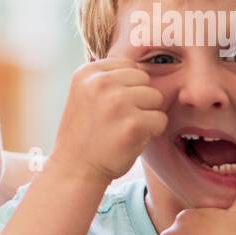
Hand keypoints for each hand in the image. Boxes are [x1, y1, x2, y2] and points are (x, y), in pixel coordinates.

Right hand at [50, 57, 166, 184]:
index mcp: (87, 73)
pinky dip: (150, 133)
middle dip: (138, 99)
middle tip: (117, 120)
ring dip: (145, 115)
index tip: (108, 107)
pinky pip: (160, 120)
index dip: (126, 88)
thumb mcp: (85, 95)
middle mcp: (100, 83)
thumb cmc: (86, 133)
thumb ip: (108, 77)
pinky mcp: (133, 124)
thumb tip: (146, 65)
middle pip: (144, 79)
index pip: (129, 66)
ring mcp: (117, 103)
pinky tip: (129, 140)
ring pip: (155, 98)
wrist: (75, 169)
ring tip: (122, 129)